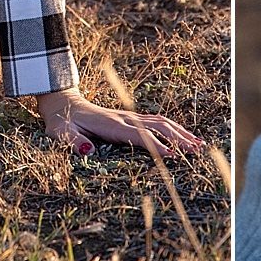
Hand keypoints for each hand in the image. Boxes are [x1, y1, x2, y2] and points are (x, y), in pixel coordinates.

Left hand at [33, 87, 203, 158]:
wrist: (62, 104)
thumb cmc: (61, 123)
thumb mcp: (61, 133)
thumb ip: (73, 142)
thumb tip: (88, 151)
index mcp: (111, 124)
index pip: (139, 135)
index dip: (156, 145)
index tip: (174, 156)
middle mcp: (125, 118)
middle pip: (158, 126)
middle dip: (178, 138)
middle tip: (196, 151)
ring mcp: (129, 116)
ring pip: (161, 122)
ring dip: (180, 132)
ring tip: (199, 144)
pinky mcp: (130, 118)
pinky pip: (156, 122)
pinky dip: (173, 128)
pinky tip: (183, 136)